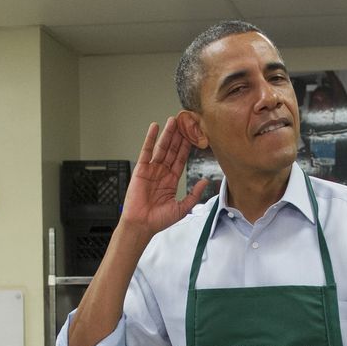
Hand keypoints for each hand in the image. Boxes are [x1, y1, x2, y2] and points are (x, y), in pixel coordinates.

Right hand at [121, 118, 209, 236]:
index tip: (193, 136)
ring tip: (173, 121)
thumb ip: (194, 194)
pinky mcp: (141, 169)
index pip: (181, 159)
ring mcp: (151, 169)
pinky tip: (155, 127)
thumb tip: (205, 182)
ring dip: (168, 134)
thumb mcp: (183, 208)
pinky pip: (146, 151)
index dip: (187, 147)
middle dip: (179, 136)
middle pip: (172, 150)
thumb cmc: (159, 220)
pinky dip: (150, 138)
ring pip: (161, 147)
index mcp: (171, 180)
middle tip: (185, 122)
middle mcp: (162, 172)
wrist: (142, 224)